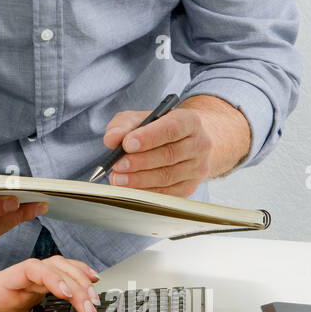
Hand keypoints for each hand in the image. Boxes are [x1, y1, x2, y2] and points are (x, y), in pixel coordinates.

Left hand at [0, 255, 101, 311]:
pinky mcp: (36, 291)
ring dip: (80, 281)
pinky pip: (60, 276)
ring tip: (94, 300)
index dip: (52, 278)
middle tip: (89, 307)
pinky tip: (91, 283)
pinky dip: (78, 277)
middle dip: (75, 285)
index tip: (68, 295)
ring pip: (58, 268)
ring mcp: (26, 283)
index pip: (30, 269)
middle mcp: (15, 279)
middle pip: (51, 267)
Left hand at [102, 95, 251, 195]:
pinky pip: (168, 193)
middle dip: (139, 162)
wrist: (185, 142)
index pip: (171, 129)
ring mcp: (197, 167)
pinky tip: (130, 189)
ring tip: (118, 179)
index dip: (148, 137)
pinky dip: (146, 192)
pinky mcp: (191, 186)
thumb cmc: (158, 128)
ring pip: (168, 176)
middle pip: (169, 155)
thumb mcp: (140, 119)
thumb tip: (111, 139)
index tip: (127, 144)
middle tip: (117, 165)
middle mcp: (199, 144)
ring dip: (139, 180)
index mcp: (189, 121)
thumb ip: (123, 125)